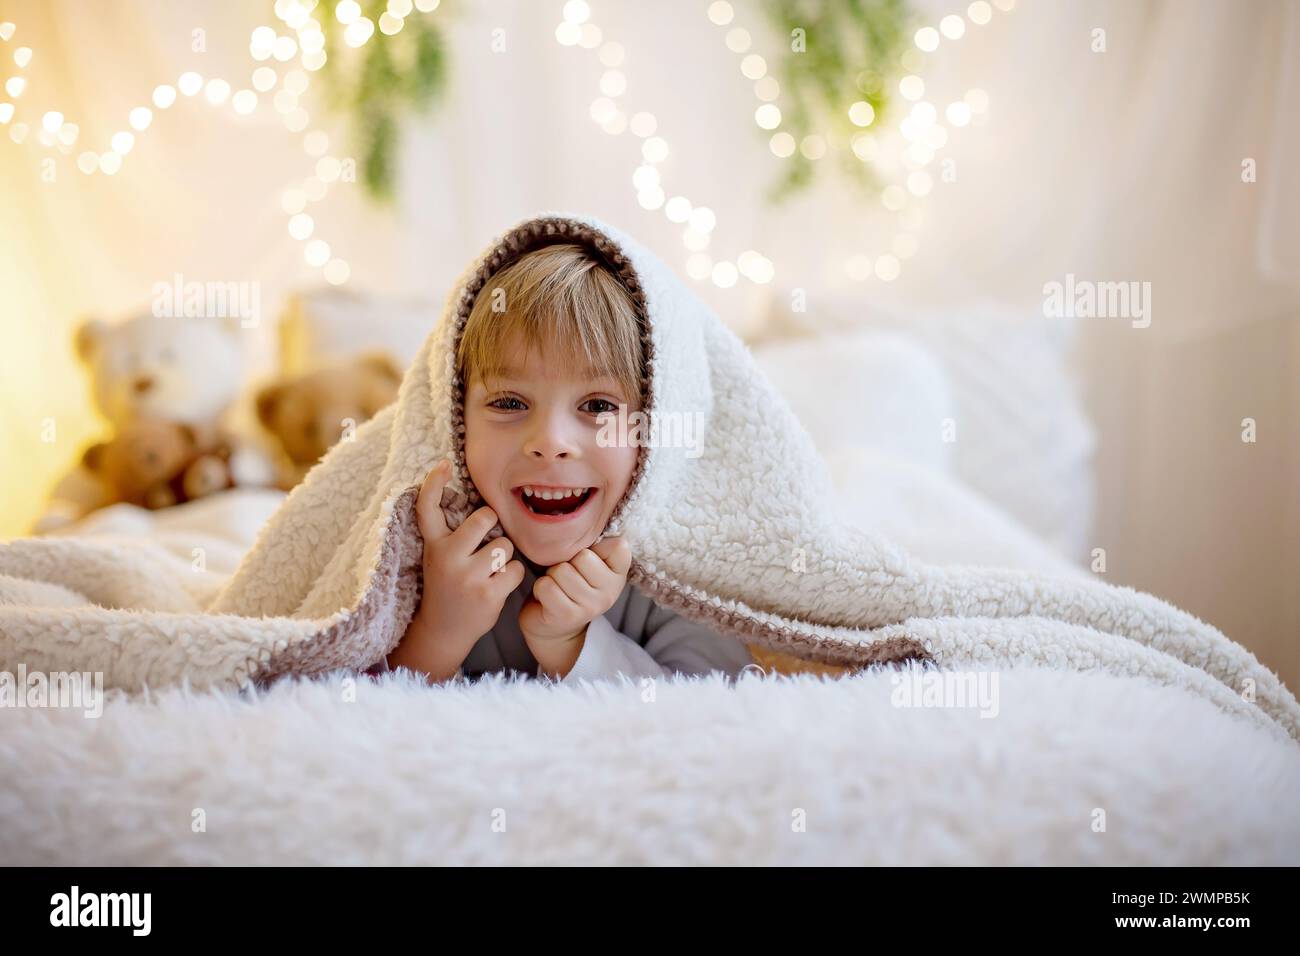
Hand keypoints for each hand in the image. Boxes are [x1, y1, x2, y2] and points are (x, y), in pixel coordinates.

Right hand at [411, 459, 524, 648]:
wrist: (443, 630)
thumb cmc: (448, 585)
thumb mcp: (440, 557)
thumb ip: (452, 534)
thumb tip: (481, 503)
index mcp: (434, 545)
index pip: (428, 508)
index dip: (434, 483)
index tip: (444, 464)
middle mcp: (448, 558)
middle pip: (485, 517)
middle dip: (493, 525)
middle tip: (485, 542)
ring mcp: (468, 577)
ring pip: (506, 545)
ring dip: (504, 557)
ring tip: (489, 572)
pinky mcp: (487, 594)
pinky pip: (516, 569)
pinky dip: (512, 576)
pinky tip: (496, 586)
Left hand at [519, 535, 631, 645]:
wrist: (554, 626)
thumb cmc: (571, 583)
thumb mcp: (591, 563)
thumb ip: (598, 544)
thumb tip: (598, 512)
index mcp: (619, 574)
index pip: (618, 545)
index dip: (596, 547)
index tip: (589, 561)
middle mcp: (611, 592)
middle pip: (583, 556)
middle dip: (568, 561)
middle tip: (567, 576)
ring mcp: (590, 606)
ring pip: (562, 571)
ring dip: (552, 576)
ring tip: (557, 586)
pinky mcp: (567, 616)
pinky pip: (546, 586)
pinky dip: (541, 588)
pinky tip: (547, 598)